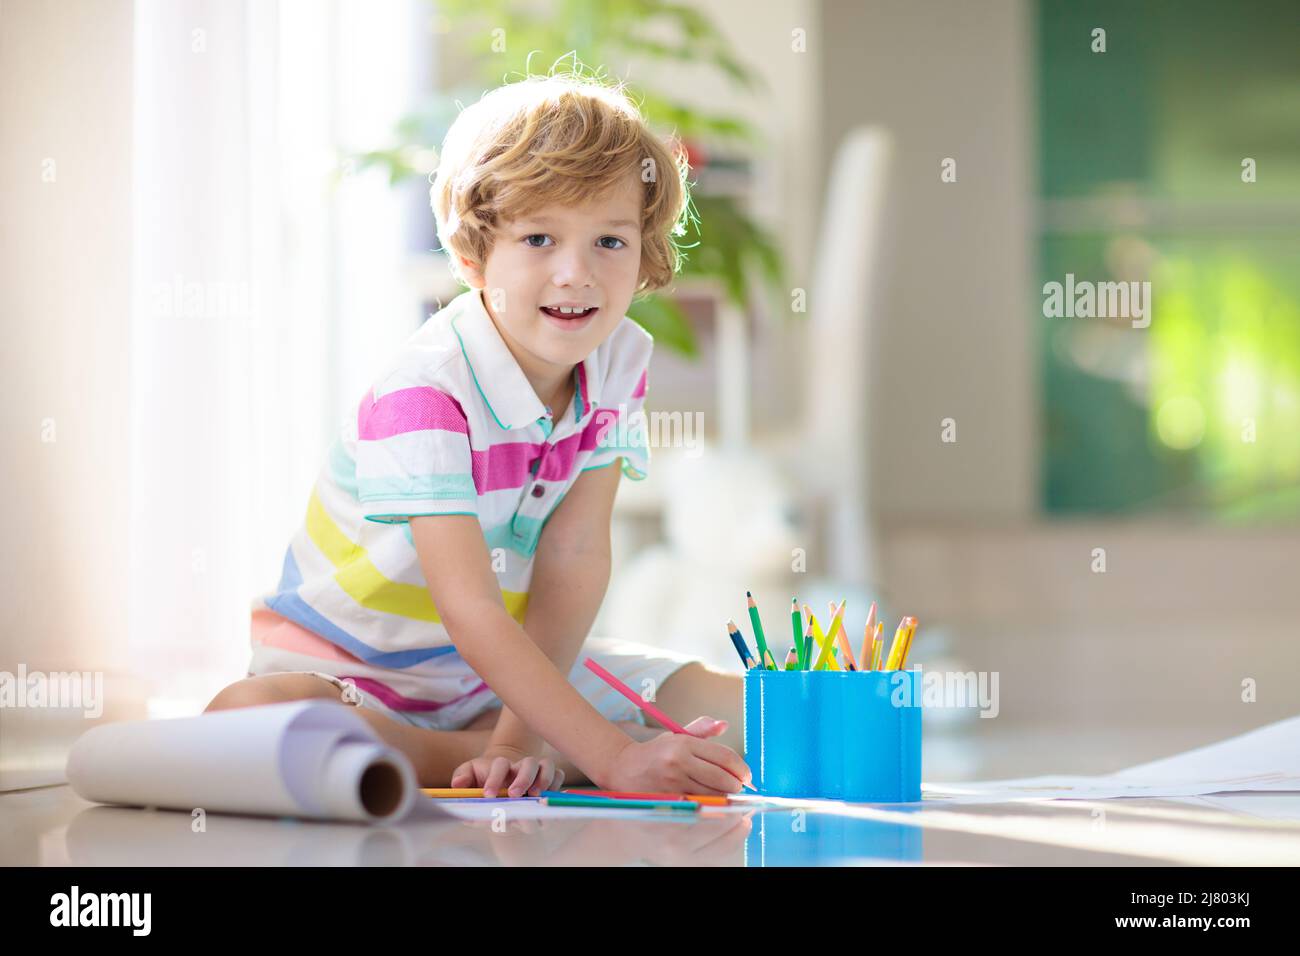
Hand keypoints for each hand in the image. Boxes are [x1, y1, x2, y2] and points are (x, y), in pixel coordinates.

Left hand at [450, 746, 564, 797]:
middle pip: (529, 763)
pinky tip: (548, 800)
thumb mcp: (469, 777)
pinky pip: (559, 776)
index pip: (500, 766)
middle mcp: (521, 767)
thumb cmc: (482, 781)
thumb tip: (457, 785)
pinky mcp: (549, 780)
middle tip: (514, 795)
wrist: (501, 785)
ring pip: (548, 766)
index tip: (488, 795)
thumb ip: (461, 778)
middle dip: (523, 779)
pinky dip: (557, 785)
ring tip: (535, 796)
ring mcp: (537, 772)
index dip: (495, 779)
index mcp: (500, 766)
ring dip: (544, 780)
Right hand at [601, 716, 751, 795]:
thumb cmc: (657, 753)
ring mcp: (672, 784)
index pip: (725, 757)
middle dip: (736, 785)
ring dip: (725, 798)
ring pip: (713, 796)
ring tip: (725, 795)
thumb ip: (702, 730)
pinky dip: (710, 807)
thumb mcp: (677, 736)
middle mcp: (678, 762)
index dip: (742, 769)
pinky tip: (711, 804)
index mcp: (684, 744)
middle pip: (723, 779)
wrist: (623, 769)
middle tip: (738, 787)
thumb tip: (724, 725)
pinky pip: (700, 807)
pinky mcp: (669, 801)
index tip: (747, 775)